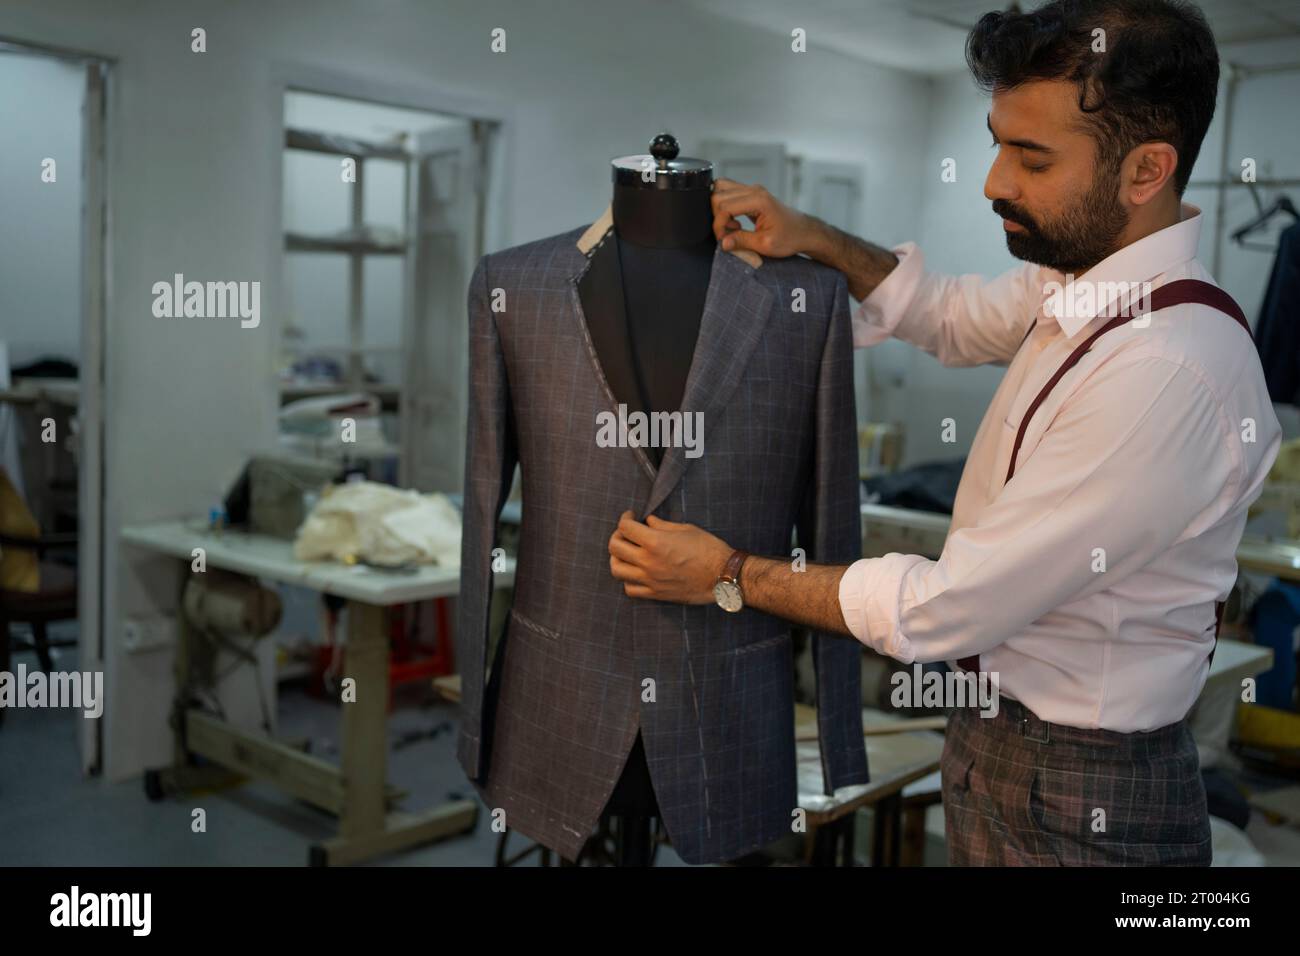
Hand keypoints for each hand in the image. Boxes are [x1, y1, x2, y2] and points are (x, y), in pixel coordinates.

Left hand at [607, 510, 732, 604]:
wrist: (723, 576)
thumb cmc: (708, 548)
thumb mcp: (686, 529)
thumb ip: (662, 525)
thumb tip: (648, 521)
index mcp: (655, 542)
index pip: (625, 528)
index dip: (625, 518)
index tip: (631, 516)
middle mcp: (648, 562)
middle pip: (614, 547)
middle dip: (617, 535)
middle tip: (626, 532)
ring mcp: (650, 580)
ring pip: (617, 570)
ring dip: (617, 558)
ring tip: (627, 553)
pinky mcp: (656, 594)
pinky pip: (630, 589)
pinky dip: (628, 580)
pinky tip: (636, 572)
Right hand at [711, 177, 820, 259]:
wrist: (804, 232)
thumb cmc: (790, 237)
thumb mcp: (765, 244)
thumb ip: (741, 241)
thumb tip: (723, 242)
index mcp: (758, 200)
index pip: (724, 206)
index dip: (719, 225)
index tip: (725, 239)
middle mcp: (754, 190)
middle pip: (718, 194)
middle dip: (717, 217)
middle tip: (728, 234)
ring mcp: (753, 190)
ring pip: (721, 189)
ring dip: (720, 210)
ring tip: (733, 227)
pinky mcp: (752, 194)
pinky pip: (729, 193)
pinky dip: (726, 208)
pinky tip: (736, 222)